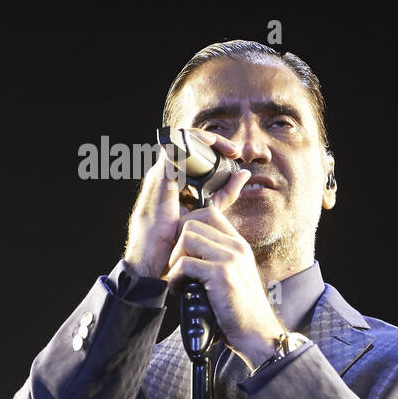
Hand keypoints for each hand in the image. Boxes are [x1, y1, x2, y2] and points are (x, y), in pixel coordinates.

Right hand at [123, 128, 251, 280]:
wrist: (154, 257)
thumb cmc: (174, 238)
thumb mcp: (208, 210)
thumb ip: (225, 193)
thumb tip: (243, 174)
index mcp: (174, 179)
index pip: (193, 152)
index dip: (214, 147)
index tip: (234, 154)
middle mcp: (165, 173)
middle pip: (189, 144)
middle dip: (215, 142)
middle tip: (235, 151)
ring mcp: (160, 173)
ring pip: (181, 141)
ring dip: (208, 141)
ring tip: (229, 150)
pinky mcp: (160, 177)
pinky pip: (174, 149)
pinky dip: (193, 144)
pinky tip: (214, 150)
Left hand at [161, 198, 286, 368]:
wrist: (256, 331)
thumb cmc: (240, 308)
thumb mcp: (235, 274)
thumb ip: (219, 257)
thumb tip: (191, 246)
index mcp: (238, 244)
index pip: (209, 213)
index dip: (188, 225)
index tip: (182, 248)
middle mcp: (236, 247)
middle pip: (193, 223)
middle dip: (177, 243)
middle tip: (178, 265)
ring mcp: (230, 259)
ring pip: (187, 238)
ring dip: (175, 259)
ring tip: (180, 278)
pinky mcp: (221, 275)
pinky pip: (184, 264)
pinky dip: (176, 278)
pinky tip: (181, 290)